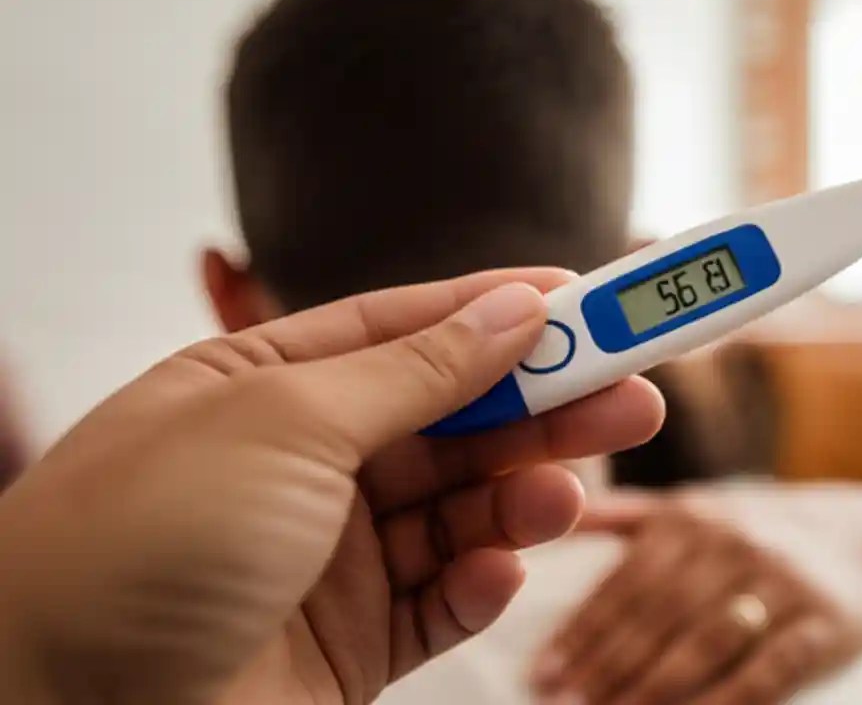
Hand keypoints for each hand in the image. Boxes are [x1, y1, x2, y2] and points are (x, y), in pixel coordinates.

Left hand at [0, 269, 663, 704]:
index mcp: (265, 385)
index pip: (409, 330)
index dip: (504, 314)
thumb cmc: (141, 539)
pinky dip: (479, 584)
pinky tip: (497, 570)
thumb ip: (416, 372)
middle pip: (452, 423)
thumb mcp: (286, 421)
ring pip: (458, 514)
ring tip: (574, 489)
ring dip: (524, 497)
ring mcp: (326, 559)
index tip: (593, 301)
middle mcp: (300, 467)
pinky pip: (439, 603)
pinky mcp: (348, 646)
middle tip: (636, 396)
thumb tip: (514, 308)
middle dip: (544, 408)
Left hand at [530, 497, 861, 704]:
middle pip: (656, 614)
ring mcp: (780, 581)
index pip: (623, 581)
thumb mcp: (700, 506)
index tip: (541, 673)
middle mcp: (733, 542)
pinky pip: (766, 670)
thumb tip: (552, 519)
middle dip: (605, 665)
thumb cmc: (764, 531)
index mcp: (692, 517)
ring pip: (704, 642)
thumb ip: (628, 516)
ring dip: (652, 687)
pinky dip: (725, 701)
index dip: (580, 631)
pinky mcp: (822, 622)